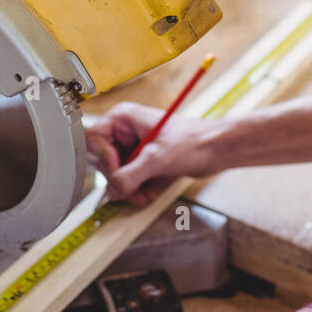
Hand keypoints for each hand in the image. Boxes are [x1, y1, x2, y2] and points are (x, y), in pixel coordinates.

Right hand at [85, 102, 220, 204]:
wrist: (217, 150)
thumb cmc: (194, 141)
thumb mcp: (157, 159)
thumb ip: (130, 175)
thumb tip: (111, 190)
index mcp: (123, 118)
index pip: (94, 142)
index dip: (106, 161)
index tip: (120, 174)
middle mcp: (125, 131)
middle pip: (105, 163)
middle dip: (121, 181)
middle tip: (135, 191)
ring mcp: (134, 147)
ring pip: (117, 176)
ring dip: (132, 190)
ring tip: (147, 192)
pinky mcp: (143, 161)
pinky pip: (131, 181)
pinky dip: (140, 191)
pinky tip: (153, 190)